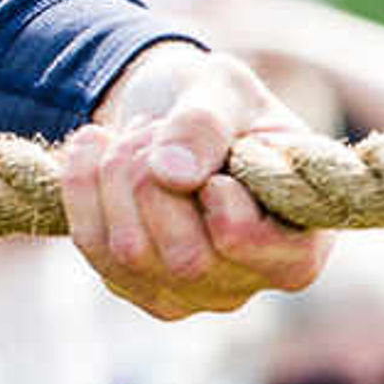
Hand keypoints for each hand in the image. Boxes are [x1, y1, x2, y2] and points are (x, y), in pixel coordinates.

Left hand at [61, 42, 332, 319]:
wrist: (174, 112)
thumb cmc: (221, 104)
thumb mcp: (225, 90)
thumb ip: (207, 124)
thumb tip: (171, 174)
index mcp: (300, 243)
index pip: (251, 248)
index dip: (222, 201)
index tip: (217, 159)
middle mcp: (248, 282)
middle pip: (186, 257)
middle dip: (155, 175)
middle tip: (157, 127)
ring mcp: (189, 292)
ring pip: (130, 254)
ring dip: (117, 176)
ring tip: (135, 134)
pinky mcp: (135, 285)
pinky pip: (94, 247)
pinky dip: (83, 186)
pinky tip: (93, 145)